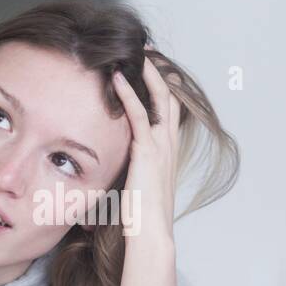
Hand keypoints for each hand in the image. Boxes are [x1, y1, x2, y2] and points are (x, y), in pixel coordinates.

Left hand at [112, 57, 180, 242]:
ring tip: (136, 54)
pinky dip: (128, 94)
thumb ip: (133, 172)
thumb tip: (118, 169)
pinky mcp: (147, 152)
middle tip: (147, 52)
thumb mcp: (138, 187)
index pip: (169, 113)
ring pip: (159, 100)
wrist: (151, 234)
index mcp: (168, 153)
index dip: (163, 89)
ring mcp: (161, 147)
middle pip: (169, 98)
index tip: (152, 71)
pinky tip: (116, 78)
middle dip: (159, 73)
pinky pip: (138, 115)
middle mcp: (169, 146)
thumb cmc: (142, 218)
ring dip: (147, 74)